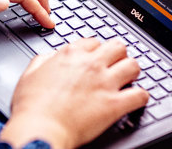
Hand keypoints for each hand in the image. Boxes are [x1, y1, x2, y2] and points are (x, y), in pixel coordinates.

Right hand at [0, 38, 148, 148]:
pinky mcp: (115, 104)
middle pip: (118, 47)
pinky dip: (141, 97)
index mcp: (71, 55)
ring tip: (128, 79)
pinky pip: (140, 95)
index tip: (96, 57)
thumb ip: (43, 60)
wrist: (40, 129)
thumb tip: (50, 57)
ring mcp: (105, 83)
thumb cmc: (32, 106)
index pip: (94, 42)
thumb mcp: (30, 74)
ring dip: (132, 72)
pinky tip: (135, 100)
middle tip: (115, 65)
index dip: (96, 50)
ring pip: (133, 66)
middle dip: (118, 55)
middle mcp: (91, 64)